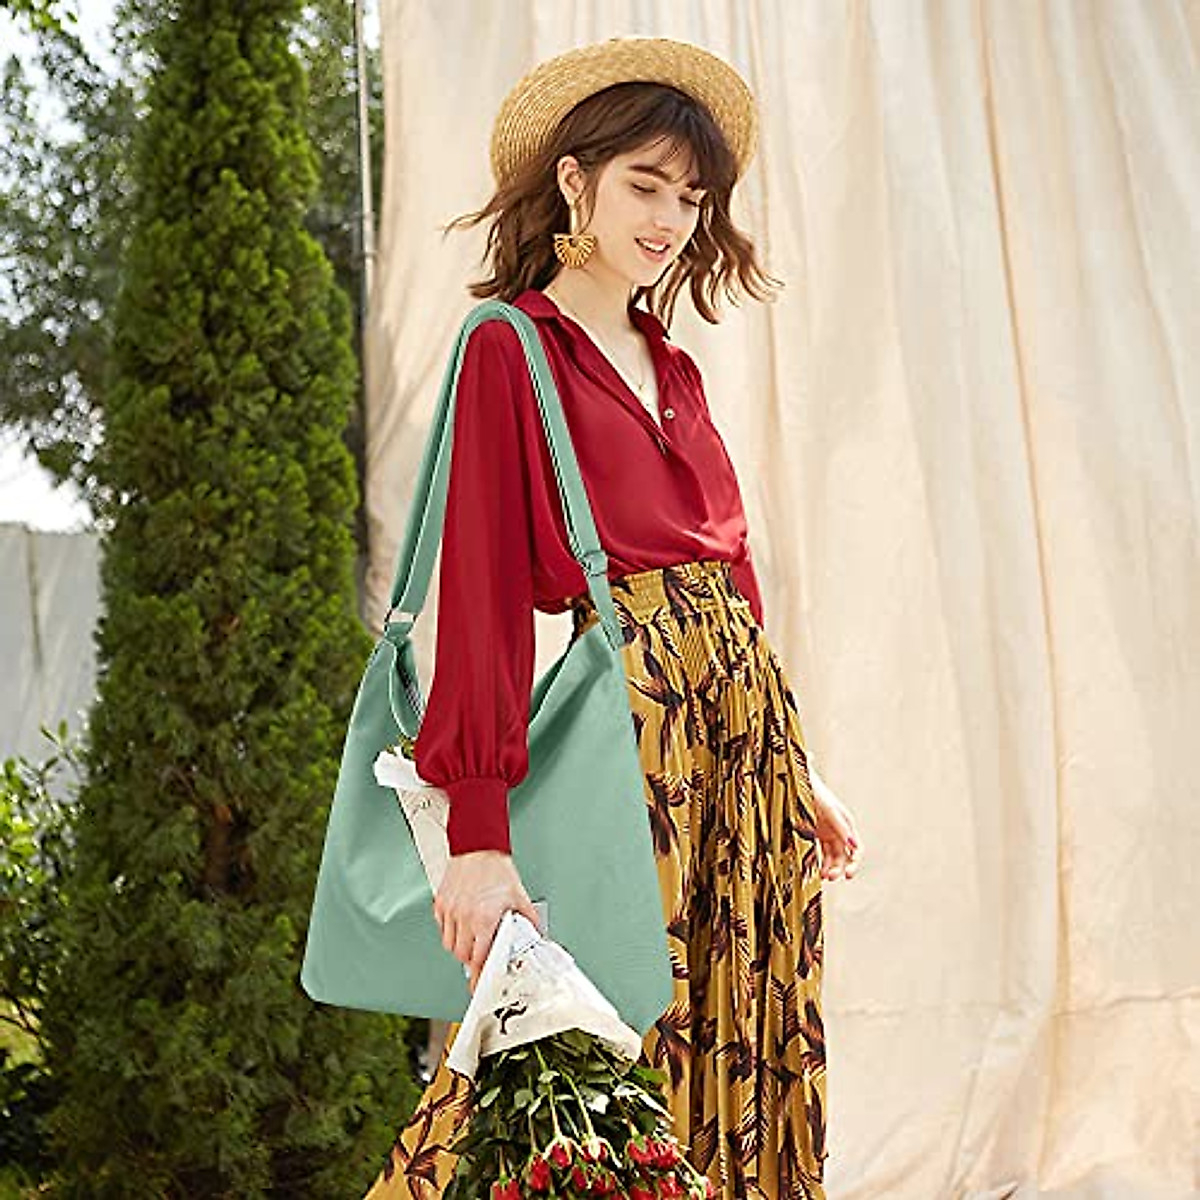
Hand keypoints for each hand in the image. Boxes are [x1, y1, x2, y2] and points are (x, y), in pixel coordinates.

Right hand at [432, 850, 540, 992]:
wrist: (477, 846)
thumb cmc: (496, 868)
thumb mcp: (518, 895)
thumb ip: (528, 919)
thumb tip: (537, 933)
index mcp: (484, 919)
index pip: (480, 958)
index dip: (481, 975)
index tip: (480, 986)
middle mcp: (465, 917)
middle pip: (463, 955)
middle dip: (473, 958)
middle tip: (482, 954)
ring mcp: (450, 911)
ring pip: (450, 945)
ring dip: (461, 947)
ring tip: (472, 938)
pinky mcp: (441, 904)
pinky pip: (442, 928)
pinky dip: (451, 931)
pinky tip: (462, 923)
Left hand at [808, 764, 862, 881]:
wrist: (798, 782)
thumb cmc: (816, 794)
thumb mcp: (830, 811)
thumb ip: (841, 828)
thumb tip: (853, 847)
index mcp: (846, 824)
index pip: (856, 849)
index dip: (855, 863)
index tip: (849, 874)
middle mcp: (839, 830)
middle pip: (845, 856)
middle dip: (840, 868)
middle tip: (831, 877)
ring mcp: (827, 833)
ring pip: (833, 857)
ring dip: (830, 868)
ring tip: (823, 876)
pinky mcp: (815, 834)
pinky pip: (822, 853)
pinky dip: (821, 862)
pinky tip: (817, 870)